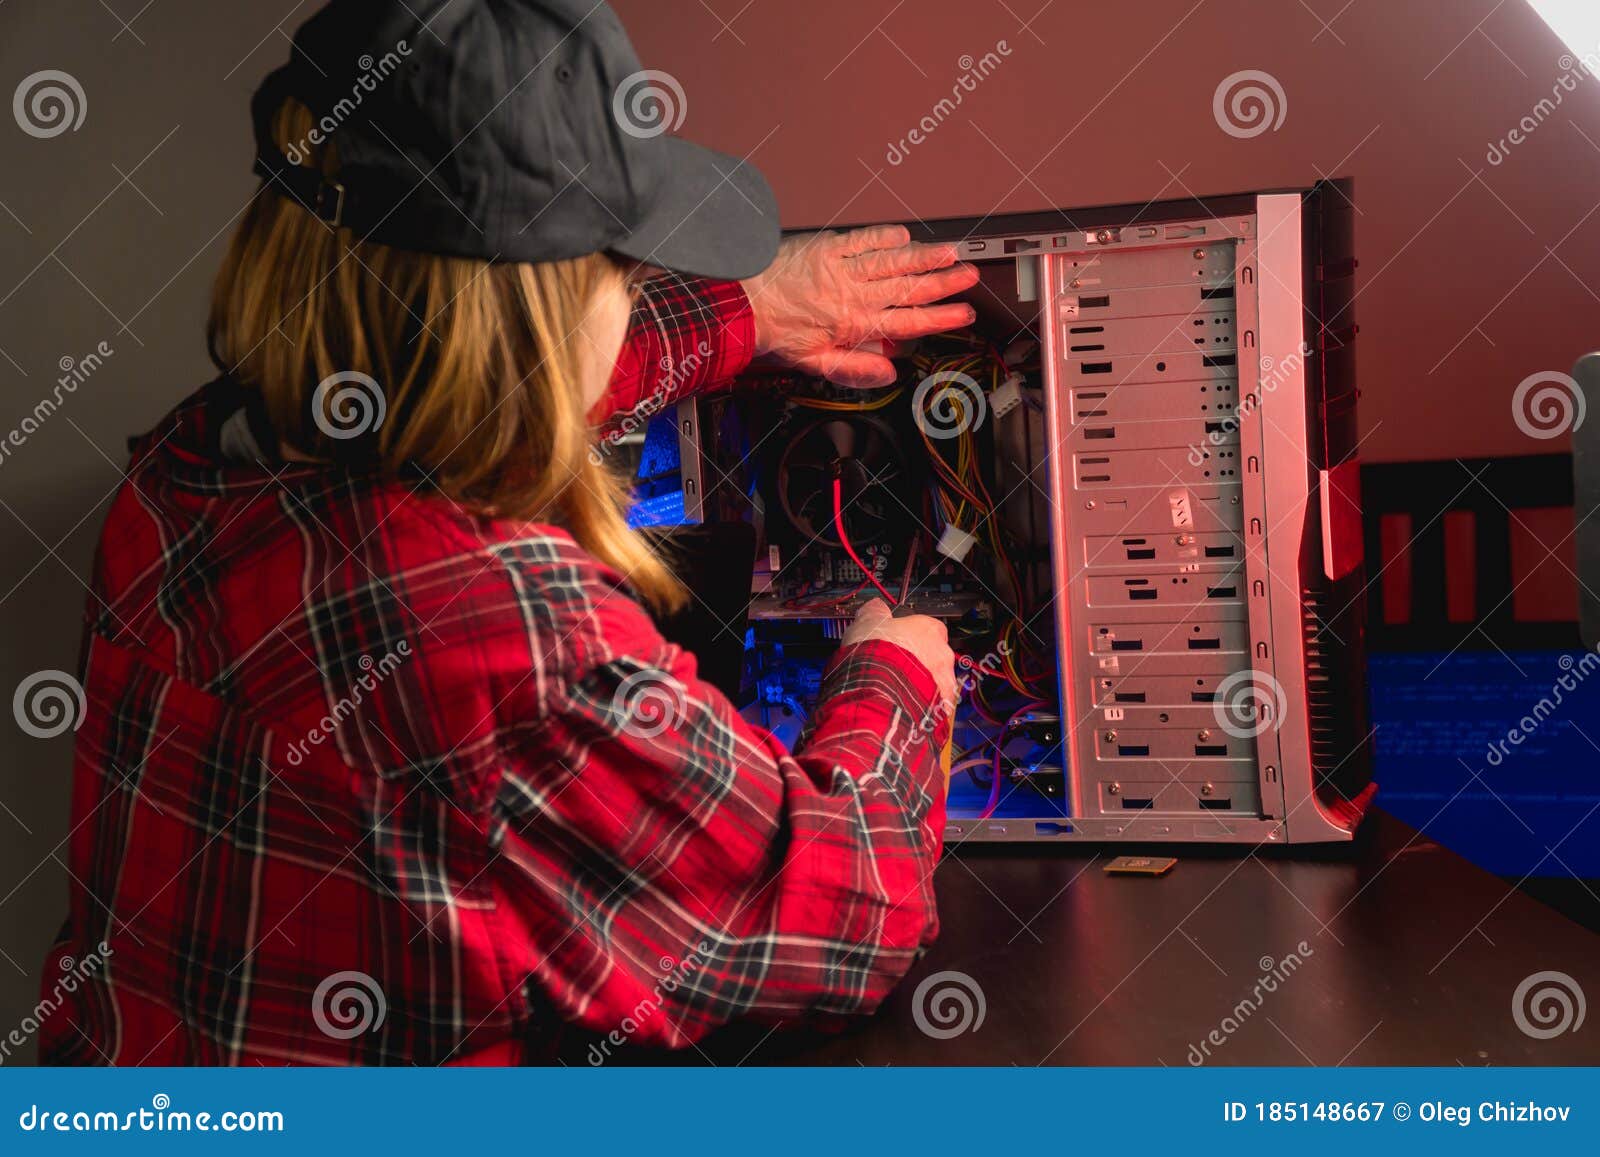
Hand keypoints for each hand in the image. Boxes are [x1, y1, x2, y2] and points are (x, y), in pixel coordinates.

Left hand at [740, 225, 980, 388]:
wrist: (743, 303)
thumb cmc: (776, 331)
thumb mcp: (815, 363)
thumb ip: (855, 367)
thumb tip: (888, 372)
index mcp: (853, 324)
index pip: (907, 322)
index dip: (940, 318)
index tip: (964, 314)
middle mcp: (853, 294)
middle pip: (908, 288)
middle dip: (944, 283)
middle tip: (970, 277)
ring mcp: (842, 268)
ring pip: (892, 262)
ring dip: (924, 257)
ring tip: (951, 252)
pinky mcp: (827, 248)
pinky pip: (862, 239)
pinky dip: (884, 236)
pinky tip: (904, 235)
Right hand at [841, 599, 957, 708]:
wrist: (878, 692)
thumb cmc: (876, 657)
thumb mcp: (866, 623)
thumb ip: (875, 613)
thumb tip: (874, 607)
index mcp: (929, 629)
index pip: (927, 627)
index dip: (910, 636)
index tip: (898, 641)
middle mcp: (942, 653)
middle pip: (934, 654)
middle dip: (918, 661)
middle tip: (896, 667)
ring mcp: (944, 680)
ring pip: (936, 680)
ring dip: (921, 683)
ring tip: (898, 689)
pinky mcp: (942, 704)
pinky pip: (935, 703)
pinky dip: (922, 704)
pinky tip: (904, 704)